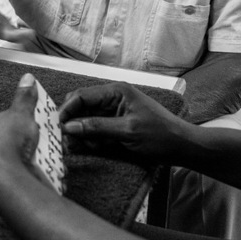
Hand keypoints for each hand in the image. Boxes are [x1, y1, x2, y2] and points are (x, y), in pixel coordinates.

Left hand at [0, 74, 49, 188]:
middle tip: (53, 142)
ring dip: (45, 158)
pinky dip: (45, 172)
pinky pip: (35, 173)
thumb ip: (25, 97)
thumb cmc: (7, 143)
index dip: (33, 122)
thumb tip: (27, 79)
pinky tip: (50, 172)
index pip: (16, 121)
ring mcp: (5, 164)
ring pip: (31, 158)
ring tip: (54, 158)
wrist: (5, 177)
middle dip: (42, 142)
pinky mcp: (15, 180)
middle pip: (26, 141)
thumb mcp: (21, 113)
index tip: (46, 124)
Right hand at [58, 82, 188, 163]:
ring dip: (85, 134)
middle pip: (81, 106)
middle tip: (69, 141)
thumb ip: (97, 128)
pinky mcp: (116, 123)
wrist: (183, 148)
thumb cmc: (161, 136)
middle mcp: (112, 97)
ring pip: (86, 119)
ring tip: (92, 147)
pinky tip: (99, 147)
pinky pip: (96, 129)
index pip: (82, 95)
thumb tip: (69, 127)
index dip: (67, 110)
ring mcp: (114, 110)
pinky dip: (93, 139)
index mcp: (116, 91)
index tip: (57, 126)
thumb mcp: (128, 132)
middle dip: (74, 123)